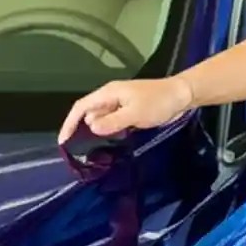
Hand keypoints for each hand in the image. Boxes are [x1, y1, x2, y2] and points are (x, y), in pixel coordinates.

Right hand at [58, 77, 194, 143]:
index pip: (82, 107)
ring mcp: (121, 104)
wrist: (182, 95)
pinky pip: (113, 121)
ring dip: (95, 132)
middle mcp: (111, 97)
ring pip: (101, 118)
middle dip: (80, 129)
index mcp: (109, 93)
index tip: (63, 141)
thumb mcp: (135, 114)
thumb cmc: (159, 102)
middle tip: (76, 151)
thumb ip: (112, 121)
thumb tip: (91, 127)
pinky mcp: (130, 111)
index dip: (69, 123)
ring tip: (88, 151)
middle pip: (89, 113)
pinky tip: (108, 143)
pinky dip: (108, 131)